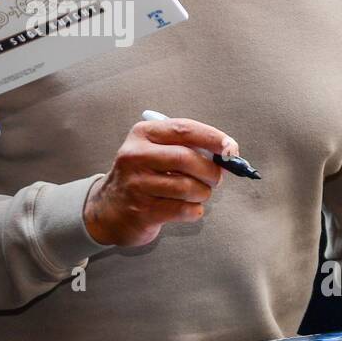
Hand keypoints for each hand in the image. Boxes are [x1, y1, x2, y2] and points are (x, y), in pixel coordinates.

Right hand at [82, 116, 234, 246]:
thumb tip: (228, 152)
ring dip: (203, 193)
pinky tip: (189, 208)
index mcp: (142, 134)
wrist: (109, 208)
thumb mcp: (156, 151)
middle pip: (186, 158)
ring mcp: (136, 184)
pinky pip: (183, 210)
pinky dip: (195, 210)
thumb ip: (187, 146)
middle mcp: (135, 156)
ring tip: (199, 193)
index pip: (184, 129)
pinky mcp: (142, 211)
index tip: (232, 148)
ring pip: (187, 187)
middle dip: (211, 170)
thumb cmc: (144, 176)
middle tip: (216, 178)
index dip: (212, 137)